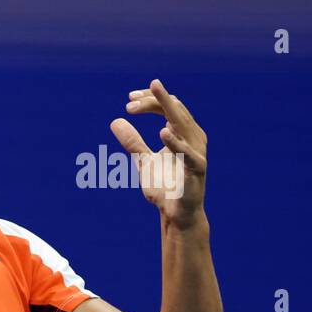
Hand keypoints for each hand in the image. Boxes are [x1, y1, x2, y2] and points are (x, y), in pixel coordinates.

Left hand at [109, 79, 207, 229]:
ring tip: (152, 97)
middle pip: (175, 110)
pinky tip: (163, 132)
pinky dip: (176, 143)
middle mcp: (193, 138)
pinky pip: (188, 154)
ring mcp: (197, 152)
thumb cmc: (165, 187)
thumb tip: (115, 121)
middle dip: (155, 100)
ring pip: (184, 125)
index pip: (168, 107)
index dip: (150, 99)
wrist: (177, 214)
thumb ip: (133, 142)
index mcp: (183, 133)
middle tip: (131, 98)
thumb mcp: (144, 161)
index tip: (128, 98)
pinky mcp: (197, 169)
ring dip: (166, 109)